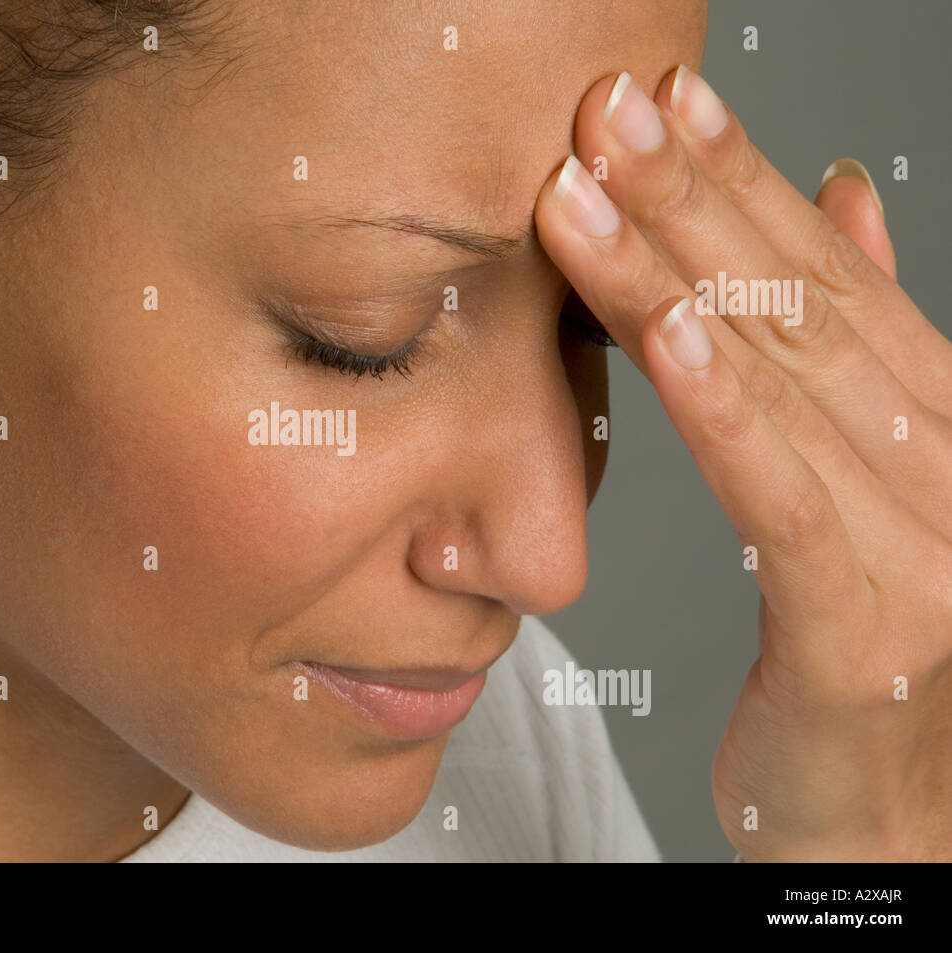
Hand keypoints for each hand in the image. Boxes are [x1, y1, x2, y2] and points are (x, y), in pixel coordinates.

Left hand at [534, 67, 951, 860]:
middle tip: (605, 108)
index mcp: (939, 422)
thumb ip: (854, 351)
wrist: (883, 817)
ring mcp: (925, 549)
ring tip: (589, 190)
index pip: (828, 277)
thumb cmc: (853, 652)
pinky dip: (721, 409)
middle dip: (694, 197)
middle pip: (799, 308)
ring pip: (781, 383)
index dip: (744, 179)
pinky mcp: (865, 631)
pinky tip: (662, 333)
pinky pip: (781, 498)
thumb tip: (843, 202)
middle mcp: (950, 467)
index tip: (662, 100)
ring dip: (673, 275)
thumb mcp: (857, 482)